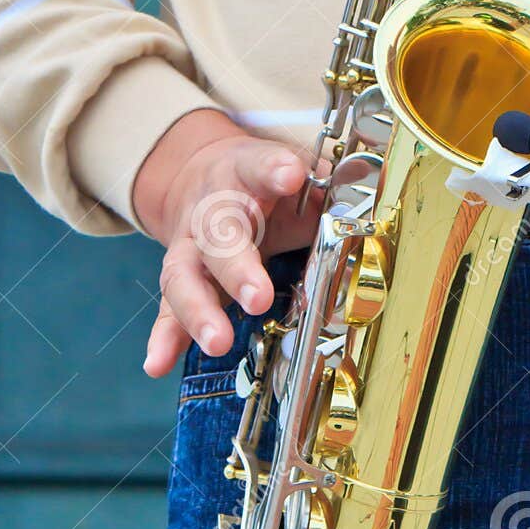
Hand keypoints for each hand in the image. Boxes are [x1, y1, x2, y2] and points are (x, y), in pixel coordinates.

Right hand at [134, 110, 321, 376]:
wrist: (203, 176)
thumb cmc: (262, 182)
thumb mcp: (294, 170)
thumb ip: (330, 181)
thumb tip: (371, 177)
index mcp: (245, 173)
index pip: (258, 165)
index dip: (273, 170)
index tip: (291, 175)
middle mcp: (211, 210)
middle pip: (217, 234)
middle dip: (235, 267)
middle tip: (257, 297)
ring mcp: (190, 246)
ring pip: (183, 275)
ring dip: (199, 310)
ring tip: (216, 340)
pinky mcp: (181, 278)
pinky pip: (167, 309)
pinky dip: (164, 337)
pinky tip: (157, 363)